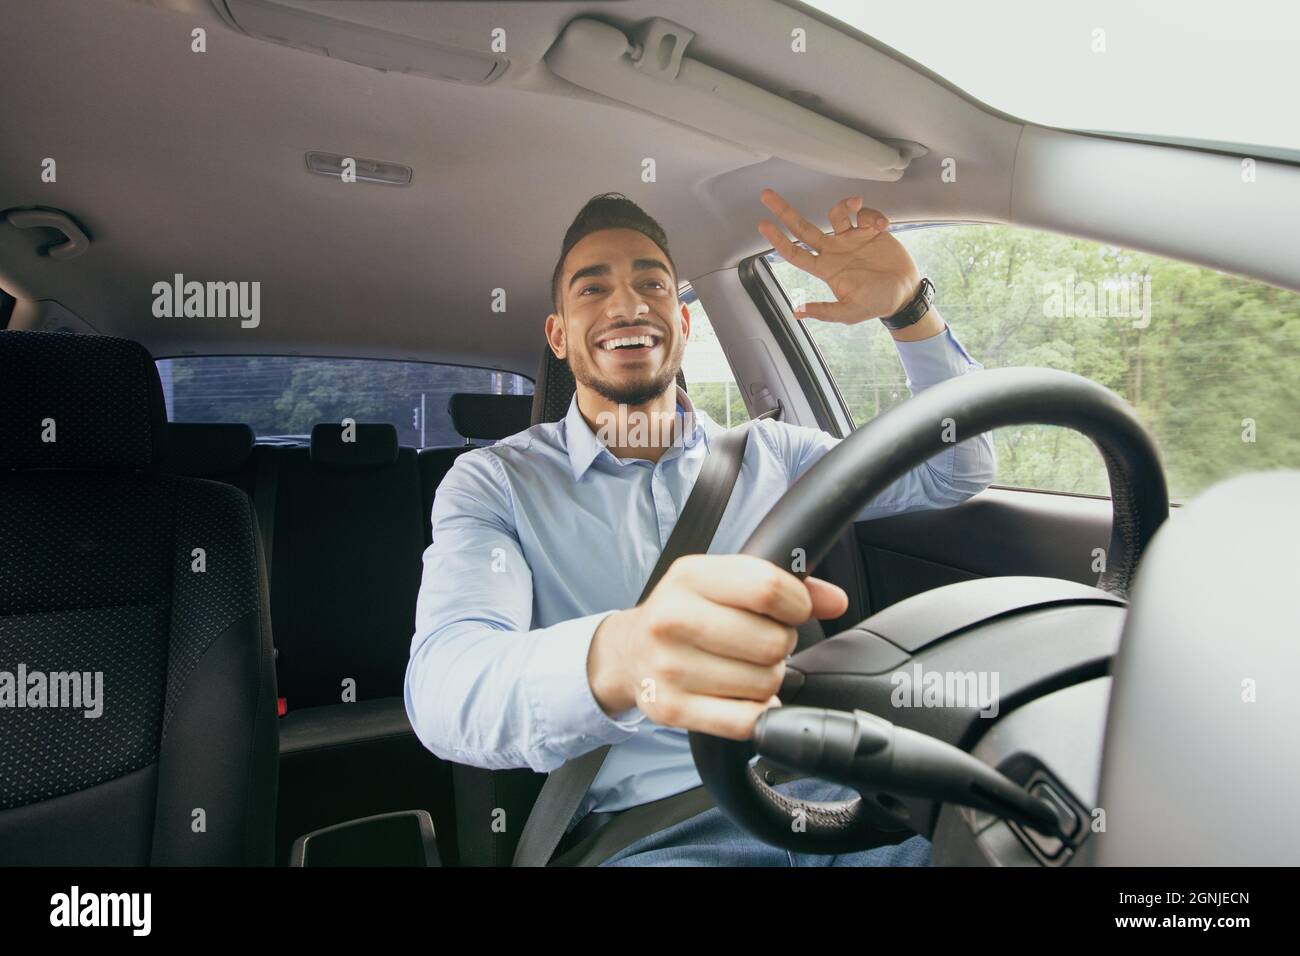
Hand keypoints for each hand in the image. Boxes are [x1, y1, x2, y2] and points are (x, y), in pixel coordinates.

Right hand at [588, 555, 848, 739]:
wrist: (628, 651)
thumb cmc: (685, 612)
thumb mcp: (723, 581)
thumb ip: (784, 584)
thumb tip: (835, 601)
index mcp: (689, 576)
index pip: (768, 588)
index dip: (796, 604)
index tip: (791, 611)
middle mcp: (672, 619)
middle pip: (772, 641)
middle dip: (780, 645)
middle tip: (760, 643)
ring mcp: (668, 667)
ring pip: (764, 683)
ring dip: (768, 679)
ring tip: (744, 667)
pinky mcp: (670, 709)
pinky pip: (745, 720)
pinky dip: (757, 711)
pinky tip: (743, 696)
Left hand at [757, 187, 920, 323]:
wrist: (904, 293)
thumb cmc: (876, 304)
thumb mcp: (849, 312)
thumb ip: (825, 312)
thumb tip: (798, 313)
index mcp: (825, 268)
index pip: (796, 253)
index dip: (778, 240)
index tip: (762, 225)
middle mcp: (834, 250)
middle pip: (803, 227)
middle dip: (784, 211)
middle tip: (766, 195)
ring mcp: (851, 238)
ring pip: (836, 213)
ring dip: (844, 204)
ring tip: (857, 204)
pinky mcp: (871, 231)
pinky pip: (865, 213)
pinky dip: (872, 214)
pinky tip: (883, 225)